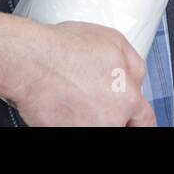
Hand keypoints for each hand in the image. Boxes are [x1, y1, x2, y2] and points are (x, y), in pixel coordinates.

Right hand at [4, 20, 157, 125]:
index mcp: (128, 98)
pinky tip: (58, 101)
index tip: (131, 118)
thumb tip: (136, 79)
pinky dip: (66, 118)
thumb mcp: (113, 40)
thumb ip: (133, 64)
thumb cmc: (63, 48)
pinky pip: (70, 125)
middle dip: (110, 115)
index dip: (136, 119)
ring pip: (94, 125)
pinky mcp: (61, 132)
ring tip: (71, 96)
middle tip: (93, 101)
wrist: (29, 60)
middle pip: (119, 124)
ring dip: (88, 116)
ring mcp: (86, 129)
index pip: (145, 120)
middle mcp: (111, 120)